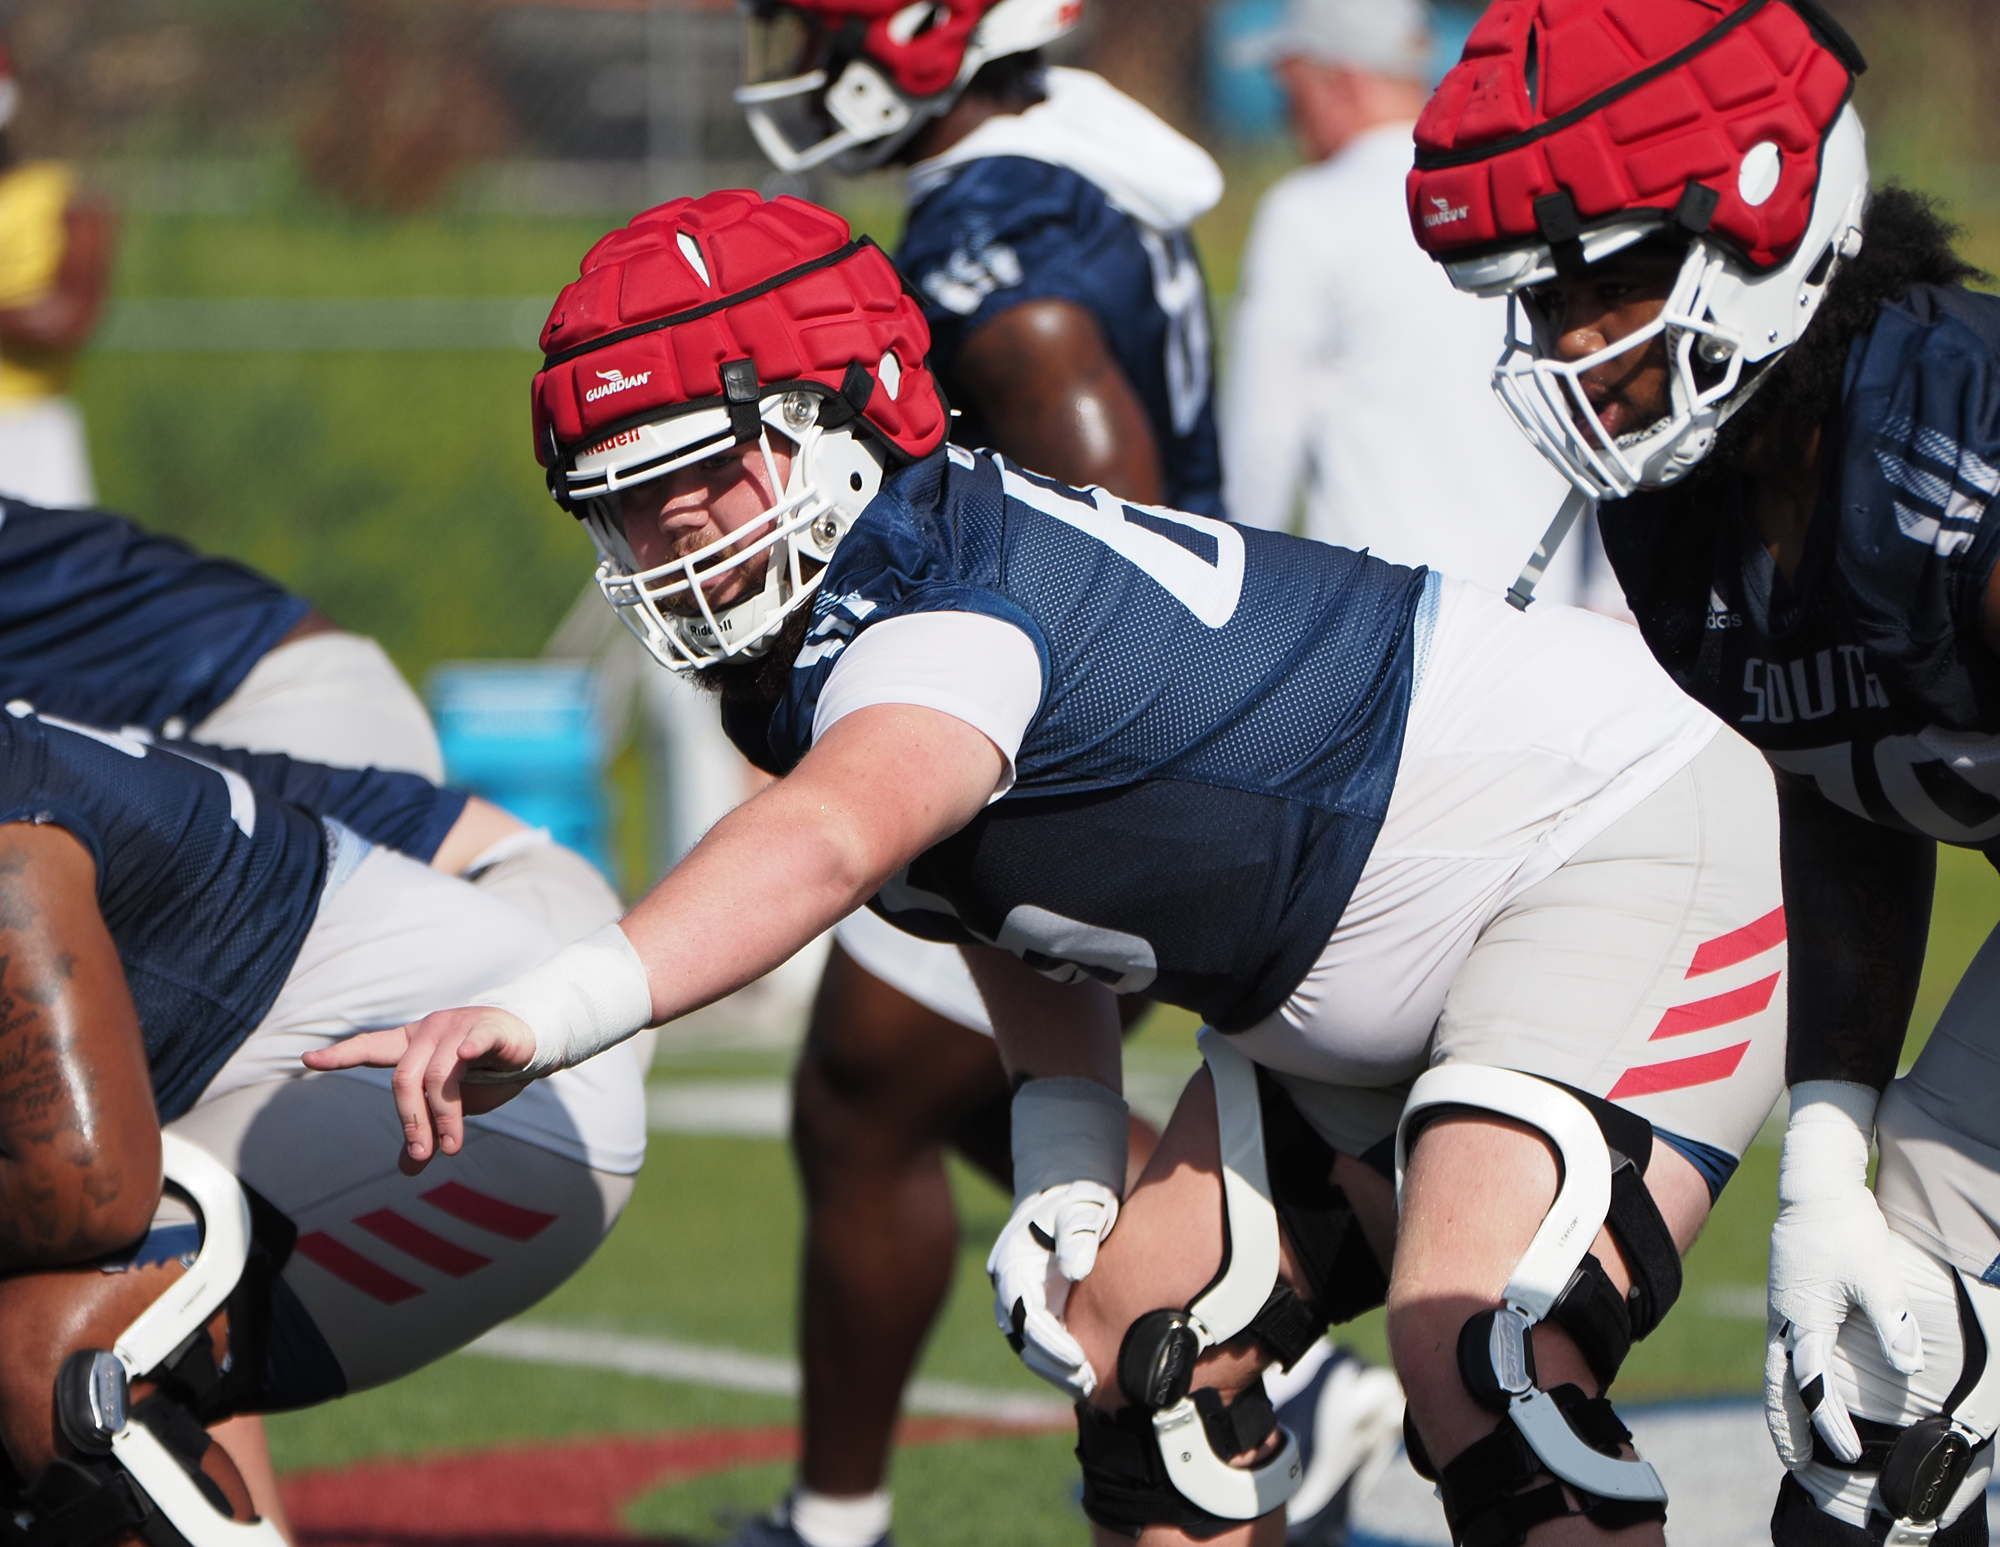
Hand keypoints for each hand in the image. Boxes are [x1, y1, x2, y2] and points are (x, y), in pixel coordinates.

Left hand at [302, 1006, 537, 1168]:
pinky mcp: (490, 1029)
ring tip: (452, 1147)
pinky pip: (476, 1040)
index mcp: (414, 1045)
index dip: (341, 1054)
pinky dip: (473, 1047)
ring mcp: (459, 1027)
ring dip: (444, 1117)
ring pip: (439, 1076)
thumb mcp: (452, 1105)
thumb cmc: (486, 1073)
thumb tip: (406, 1170)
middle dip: (412, 1122)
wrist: (531, 1045)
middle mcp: (430, 1032)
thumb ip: (428, 1129)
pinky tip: (469, 1055)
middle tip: (422, 1155)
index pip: (372, 1048)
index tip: (308, 1059)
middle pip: (405, 1078)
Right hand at [987, 1179, 1119, 1399]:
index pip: (1025, 1311)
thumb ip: (1079, 1232)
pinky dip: (1056, 1361)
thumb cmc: (1079, 1200)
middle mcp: (1010, 1283)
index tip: (1078, 1359)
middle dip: (1051, 1363)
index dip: (1050, 1340)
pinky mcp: (1036, 1305)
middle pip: (1021, 1335)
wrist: (1073, 1196)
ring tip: (1086, 1387)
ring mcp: (1020, 1297)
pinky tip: (1082, 1376)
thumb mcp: (1083, 1207)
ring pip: (1026, 1344)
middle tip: (1086, 1382)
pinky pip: (1039, 1340)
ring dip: (1052, 1368)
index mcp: (1014, 1261)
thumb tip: (1074, 1270)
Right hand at [1764, 1082, 1921, 1466]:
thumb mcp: (1877, 1274)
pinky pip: (1780, 1347)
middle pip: (1776, 1384)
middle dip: (1784, 1426)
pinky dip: (1785, 1375)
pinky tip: (1797, 1382)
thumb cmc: (1846, 1228)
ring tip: (1790, 1434)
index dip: (1830, 1422)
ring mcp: (1781, 1307)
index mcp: (1804, 1317)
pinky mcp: (1787, 1297)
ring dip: (1781, 1403)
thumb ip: (1892, 1323)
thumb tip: (1909, 1368)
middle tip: (1795, 1463)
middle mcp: (1785, 1318)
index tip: (1849, 1452)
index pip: (1813, 1383)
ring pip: (1773, 1366)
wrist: (1815, 1185)